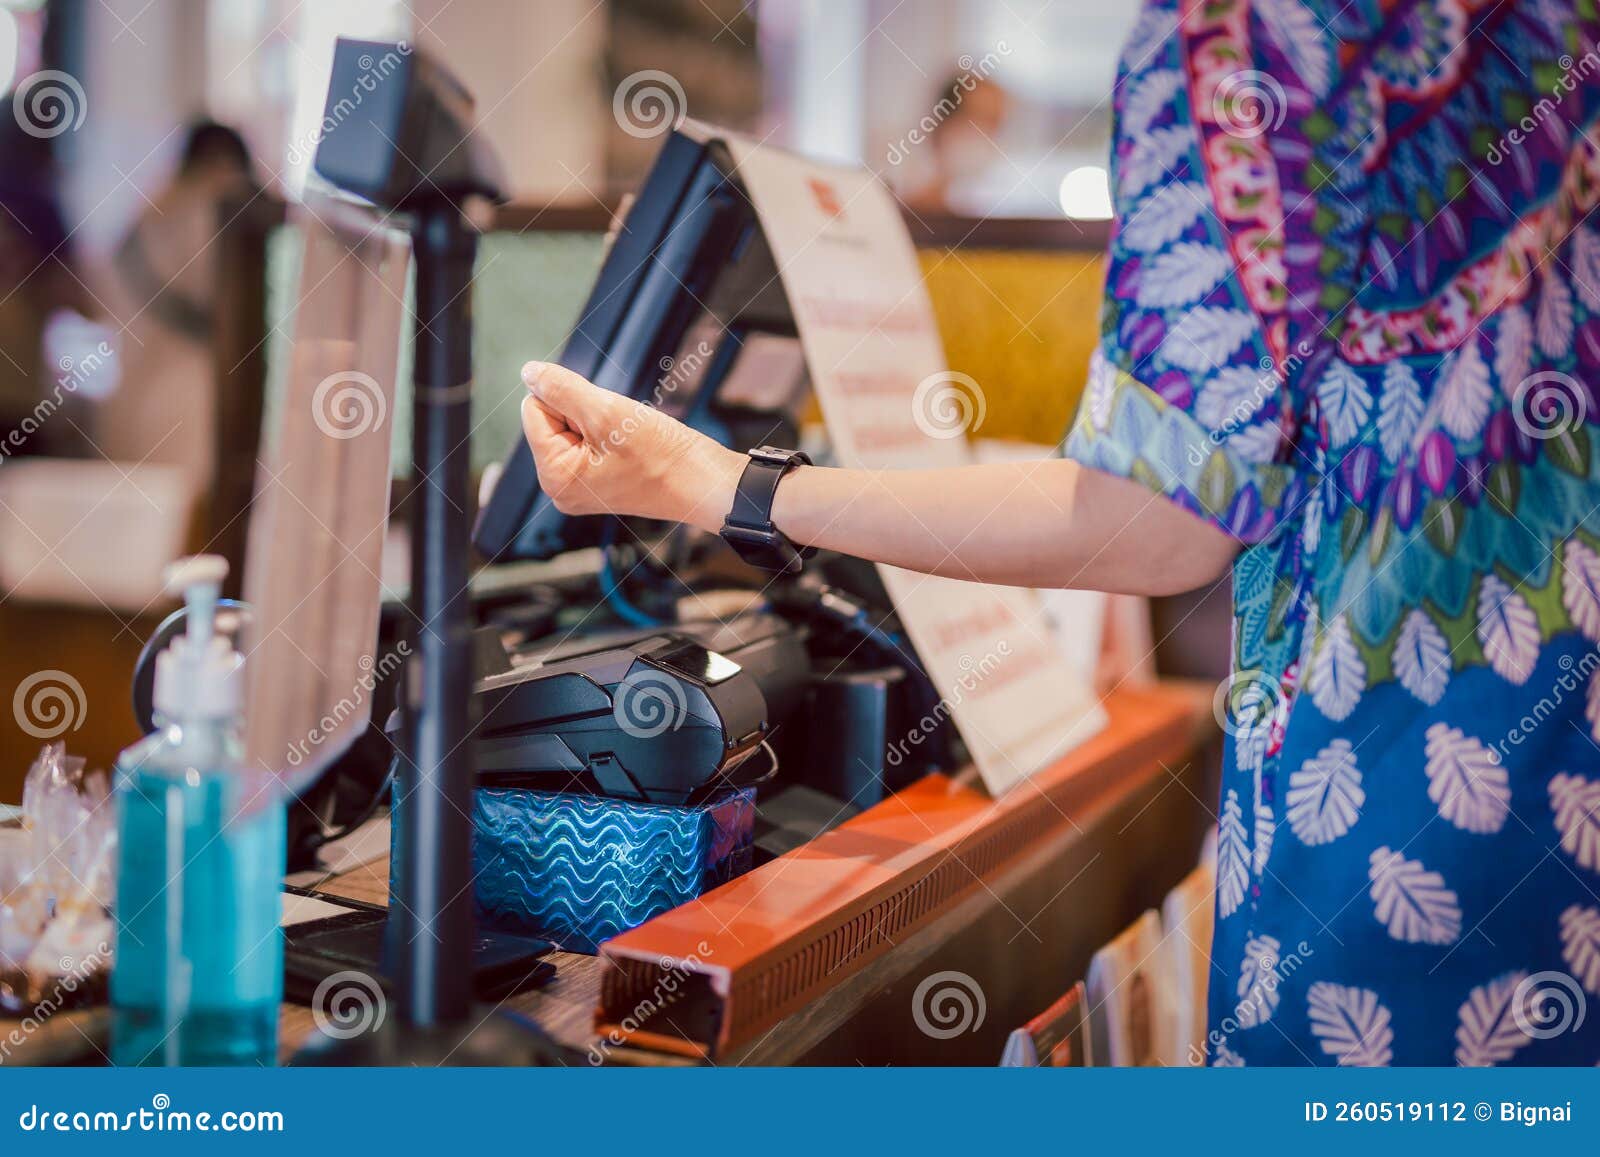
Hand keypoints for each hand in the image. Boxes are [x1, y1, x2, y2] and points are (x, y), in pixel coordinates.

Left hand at [518, 361, 743, 533]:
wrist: (705, 483)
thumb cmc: (663, 456)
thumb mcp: (607, 412)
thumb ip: (562, 389)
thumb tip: (529, 372)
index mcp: (555, 478)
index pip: (534, 409)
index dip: (569, 400)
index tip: (605, 421)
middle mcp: (560, 488)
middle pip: (549, 419)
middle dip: (583, 413)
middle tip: (620, 432)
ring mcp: (577, 486)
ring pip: (570, 426)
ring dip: (598, 420)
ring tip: (628, 441)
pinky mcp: (595, 481)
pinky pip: (587, 439)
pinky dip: (607, 432)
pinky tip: (629, 446)